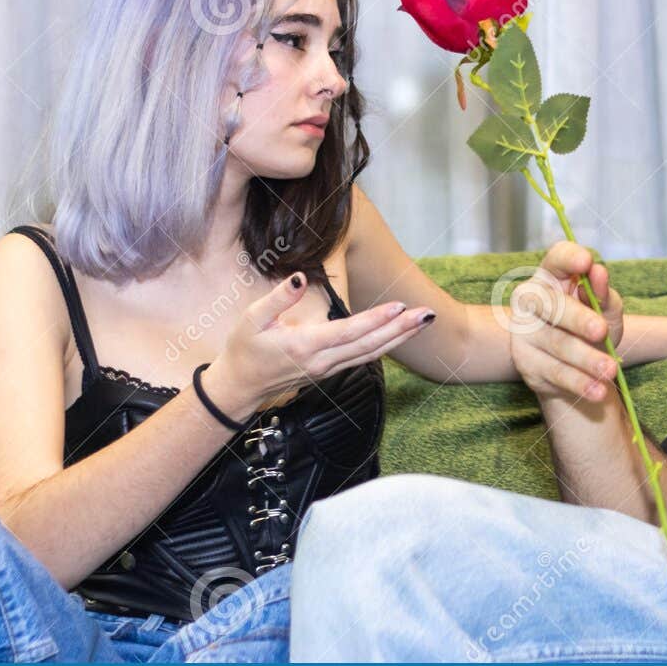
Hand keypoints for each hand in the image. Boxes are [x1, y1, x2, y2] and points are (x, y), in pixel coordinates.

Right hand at [203, 272, 435, 418]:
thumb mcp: (251, 319)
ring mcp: (328, 369)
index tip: (399, 306)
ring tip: (424, 322)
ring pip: (371, 353)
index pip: (348, 332)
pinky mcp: (330, 371)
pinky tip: (400, 334)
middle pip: (370, 344)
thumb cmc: (243, 349)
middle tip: (428, 314)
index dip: (376, 319)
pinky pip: (364, 358)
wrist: (238, 387)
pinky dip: (386, 345)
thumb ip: (277, 298)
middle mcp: (322, 361)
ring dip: (400, 338)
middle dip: (401, 329)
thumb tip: (298, 278)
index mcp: (303, 346)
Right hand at [509, 241, 624, 402]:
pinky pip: (555, 372)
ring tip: (610, 370)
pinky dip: (580, 383)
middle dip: (578, 318)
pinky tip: (598, 389)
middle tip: (601, 330)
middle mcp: (530, 299)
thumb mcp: (606, 309)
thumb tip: (599, 272)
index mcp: (551, 275)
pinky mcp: (525, 362)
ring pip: (557, 343)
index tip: (587, 262)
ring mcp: (524, 331)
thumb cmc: (593, 327)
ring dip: (586, 358)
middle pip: (552, 304)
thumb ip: (603, 293)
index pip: (556, 259)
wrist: (579, 367)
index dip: (570, 258)